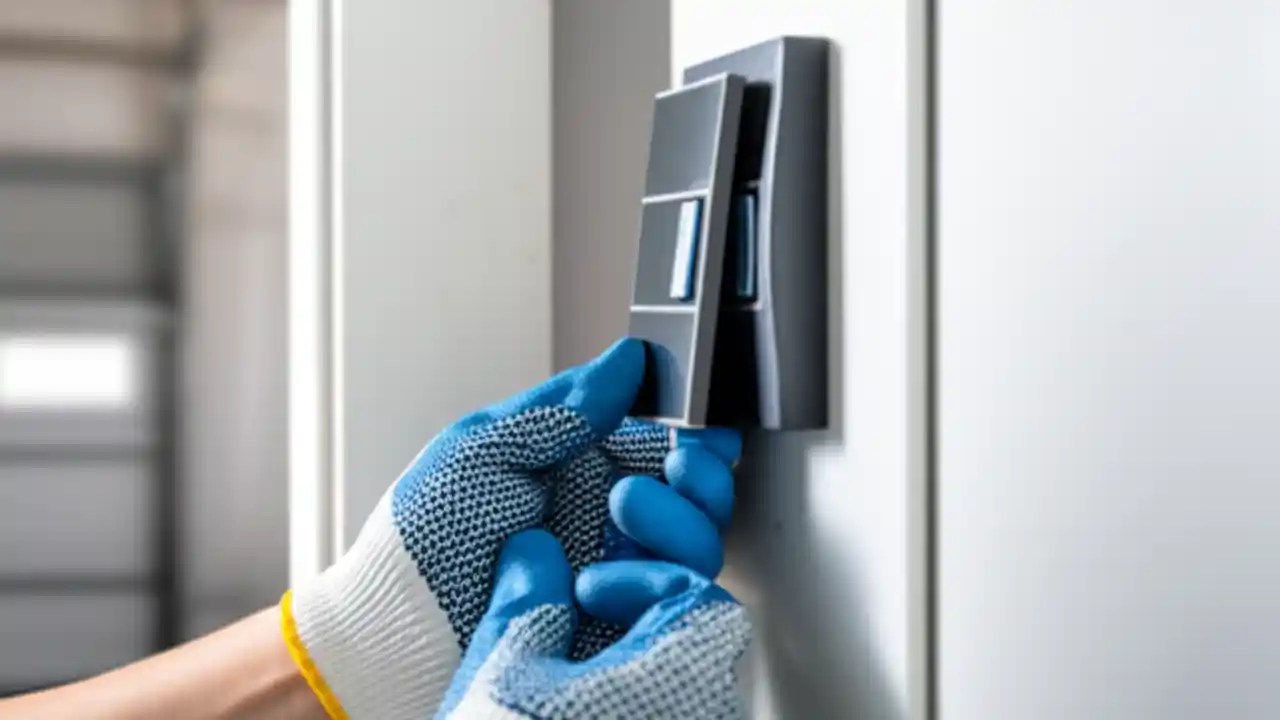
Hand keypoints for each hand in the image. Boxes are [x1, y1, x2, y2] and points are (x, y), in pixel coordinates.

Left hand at [282, 339, 739, 718]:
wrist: (401, 624)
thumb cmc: (423, 536)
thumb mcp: (483, 448)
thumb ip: (559, 406)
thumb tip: (624, 359)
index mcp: (576, 465)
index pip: (658, 441)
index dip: (689, 432)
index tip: (697, 427)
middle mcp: (604, 517)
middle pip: (694, 493)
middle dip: (701, 475)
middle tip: (679, 465)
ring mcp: (615, 572)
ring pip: (698, 544)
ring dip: (680, 519)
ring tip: (625, 509)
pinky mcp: (616, 622)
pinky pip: (671, 599)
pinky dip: (658, 578)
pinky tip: (608, 571)